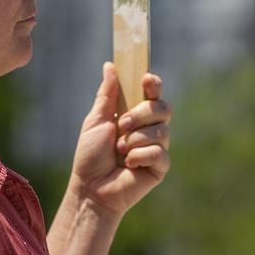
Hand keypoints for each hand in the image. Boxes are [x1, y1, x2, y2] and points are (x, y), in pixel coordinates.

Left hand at [67, 62, 170, 219]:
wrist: (91, 188)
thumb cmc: (91, 156)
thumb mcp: (96, 120)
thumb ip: (106, 94)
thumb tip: (110, 65)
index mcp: (135, 114)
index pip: (153, 93)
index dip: (154, 84)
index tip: (146, 79)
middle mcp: (149, 128)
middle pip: (163, 108)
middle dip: (142, 114)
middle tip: (122, 124)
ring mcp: (156, 147)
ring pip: (161, 131)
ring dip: (135, 139)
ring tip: (119, 151)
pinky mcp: (160, 167)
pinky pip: (159, 153)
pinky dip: (140, 156)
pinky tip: (129, 165)